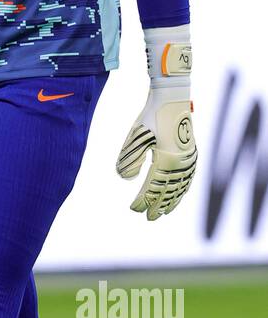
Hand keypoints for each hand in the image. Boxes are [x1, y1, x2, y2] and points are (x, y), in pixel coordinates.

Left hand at [116, 84, 196, 219]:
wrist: (172, 98)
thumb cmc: (150, 117)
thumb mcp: (136, 137)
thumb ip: (131, 159)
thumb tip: (125, 179)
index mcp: (165, 160)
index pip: (152, 188)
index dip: (143, 201)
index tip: (134, 209)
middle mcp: (180, 162)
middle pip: (168, 191)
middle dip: (158, 205)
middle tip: (149, 218)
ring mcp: (188, 158)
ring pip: (180, 186)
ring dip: (172, 200)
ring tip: (165, 212)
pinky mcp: (192, 153)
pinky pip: (188, 177)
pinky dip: (183, 189)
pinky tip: (179, 193)